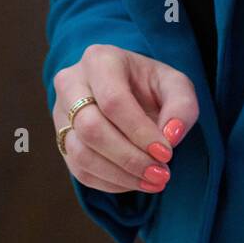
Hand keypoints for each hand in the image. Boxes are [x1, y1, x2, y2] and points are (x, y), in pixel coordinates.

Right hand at [52, 45, 199, 194]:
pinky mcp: (61, 138)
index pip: (113, 100)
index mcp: (100, 60)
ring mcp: (61, 112)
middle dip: (129, 158)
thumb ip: (182, 106)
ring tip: (152, 180)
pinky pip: (79, 169)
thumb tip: (171, 137)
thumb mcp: (175, 84)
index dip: (139, 131)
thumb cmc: (151, 85)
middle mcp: (72, 83)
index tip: (166, 153)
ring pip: (81, 153)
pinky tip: (134, 181)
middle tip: (161, 173)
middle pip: (92, 129)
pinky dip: (109, 182)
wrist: (128, 88)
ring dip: (119, 175)